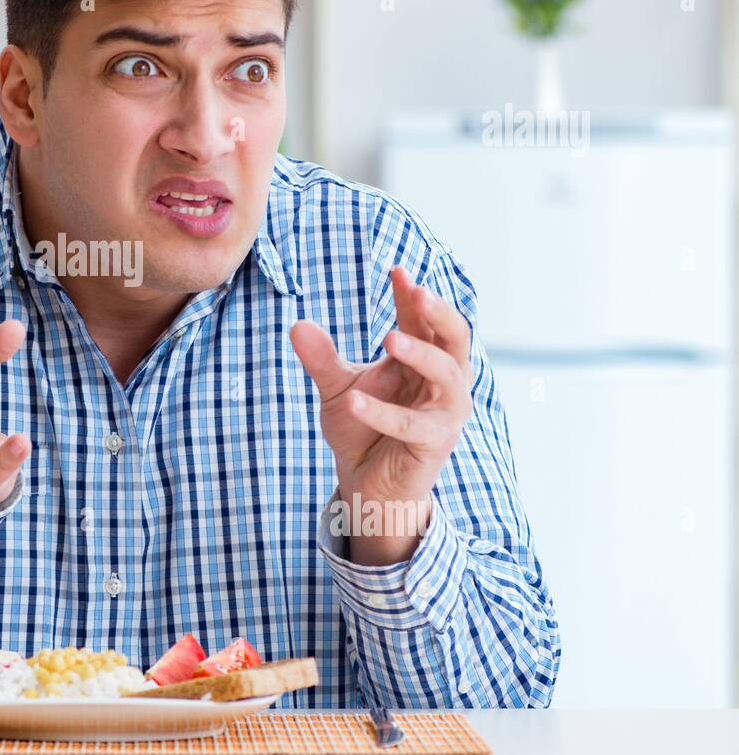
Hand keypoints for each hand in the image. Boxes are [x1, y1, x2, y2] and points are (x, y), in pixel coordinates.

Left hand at [290, 267, 472, 565]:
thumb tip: (297, 325)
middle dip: (439, 312)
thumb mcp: (336, 387)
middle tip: (417, 289)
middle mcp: (442, 382)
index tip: (396, 270)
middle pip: (456, 338)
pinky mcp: (435, 444)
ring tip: (389, 336)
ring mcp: (444, 413)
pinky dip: (384, 413)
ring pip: (448, 376)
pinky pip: (412, 426)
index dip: (412, 295)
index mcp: (422, 359)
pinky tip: (352, 400)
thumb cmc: (362, 428)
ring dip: (421, 354)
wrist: (367, 484)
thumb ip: (322, 359)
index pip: (424, 319)